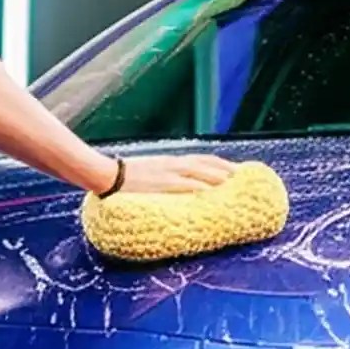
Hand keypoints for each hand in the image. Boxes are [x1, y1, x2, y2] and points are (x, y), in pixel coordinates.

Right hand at [114, 154, 237, 193]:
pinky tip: (210, 190)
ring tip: (232, 181)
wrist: (107, 176)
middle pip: (205, 162)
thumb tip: (182, 186)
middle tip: (241, 175)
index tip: (234, 169)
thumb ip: (168, 176)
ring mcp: (168, 173)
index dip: (219, 163)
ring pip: (199, 171)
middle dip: (224, 168)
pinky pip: (185, 184)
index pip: (202, 159)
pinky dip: (199, 186)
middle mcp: (173, 164)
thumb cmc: (128, 177)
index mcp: (171, 161)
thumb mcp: (152, 172)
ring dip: (217, 175)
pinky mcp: (162, 184)